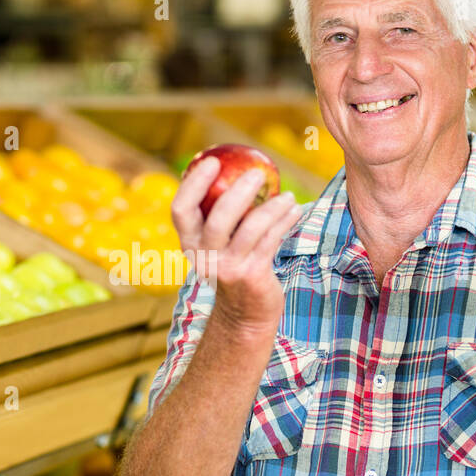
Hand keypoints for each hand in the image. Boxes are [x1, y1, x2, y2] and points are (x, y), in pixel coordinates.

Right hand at [172, 158, 299, 335]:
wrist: (244, 314)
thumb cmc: (232, 266)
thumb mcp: (217, 244)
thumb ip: (219, 214)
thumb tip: (237, 166)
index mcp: (189, 243)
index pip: (181, 209)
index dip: (193, 183)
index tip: (212, 160)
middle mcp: (203, 257)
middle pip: (217, 218)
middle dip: (238, 192)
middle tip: (257, 172)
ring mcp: (227, 268)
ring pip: (251, 228)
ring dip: (272, 207)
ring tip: (288, 196)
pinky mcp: (251, 275)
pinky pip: (271, 241)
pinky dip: (284, 222)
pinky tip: (294, 210)